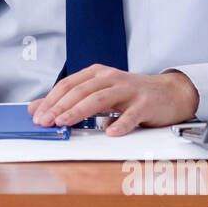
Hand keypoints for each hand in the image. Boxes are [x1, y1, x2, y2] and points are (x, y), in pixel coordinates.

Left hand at [27, 67, 199, 135]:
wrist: (170, 93)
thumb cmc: (131, 95)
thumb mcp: (100, 93)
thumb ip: (72, 100)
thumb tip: (37, 109)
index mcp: (98, 74)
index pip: (68, 84)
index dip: (51, 99)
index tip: (38, 115)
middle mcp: (111, 78)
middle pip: (80, 91)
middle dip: (59, 107)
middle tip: (46, 121)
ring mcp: (129, 90)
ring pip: (99, 99)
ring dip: (79, 111)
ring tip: (64, 123)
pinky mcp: (145, 104)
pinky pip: (131, 115)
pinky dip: (121, 124)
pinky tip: (111, 132)